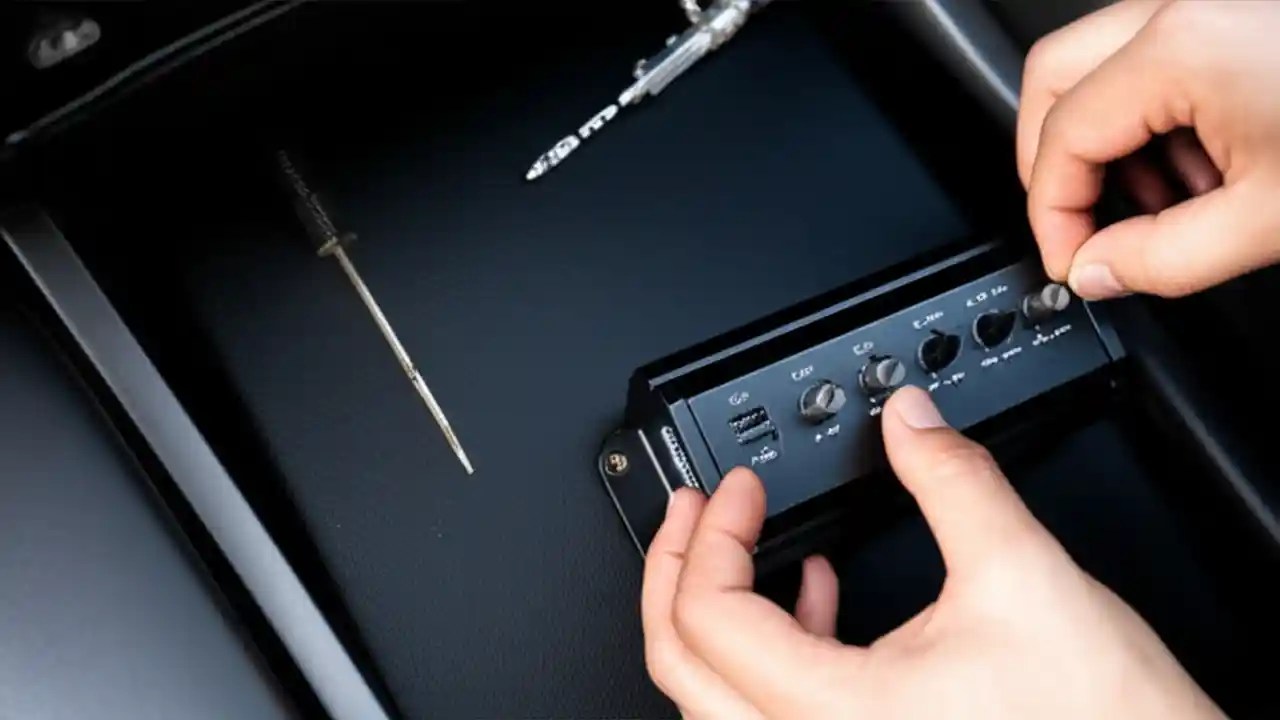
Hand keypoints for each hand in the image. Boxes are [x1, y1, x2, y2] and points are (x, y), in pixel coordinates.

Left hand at [641, 386, 1224, 718]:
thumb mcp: (1020, 573)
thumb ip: (953, 479)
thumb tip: (910, 418)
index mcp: (839, 712)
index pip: (710, 619)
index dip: (712, 534)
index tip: (737, 488)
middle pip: (682, 666)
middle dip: (677, 572)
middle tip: (695, 509)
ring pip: (715, 696)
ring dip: (718, 612)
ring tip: (744, 542)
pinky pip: (768, 709)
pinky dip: (771, 645)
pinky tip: (812, 593)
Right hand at [1019, 0, 1279, 298]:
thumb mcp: (1270, 221)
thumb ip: (1163, 259)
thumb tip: (1096, 268)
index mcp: (1182, 49)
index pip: (1061, 136)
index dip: (1051, 213)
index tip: (1070, 258)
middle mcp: (1185, 7)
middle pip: (1054, 79)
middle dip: (1053, 165)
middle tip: (1077, 224)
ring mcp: (1208, 3)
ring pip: (1099, 64)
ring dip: (1107, 143)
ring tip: (1162, 203)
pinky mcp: (1232, 14)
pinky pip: (1154, 55)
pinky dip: (1153, 116)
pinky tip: (1200, 165)